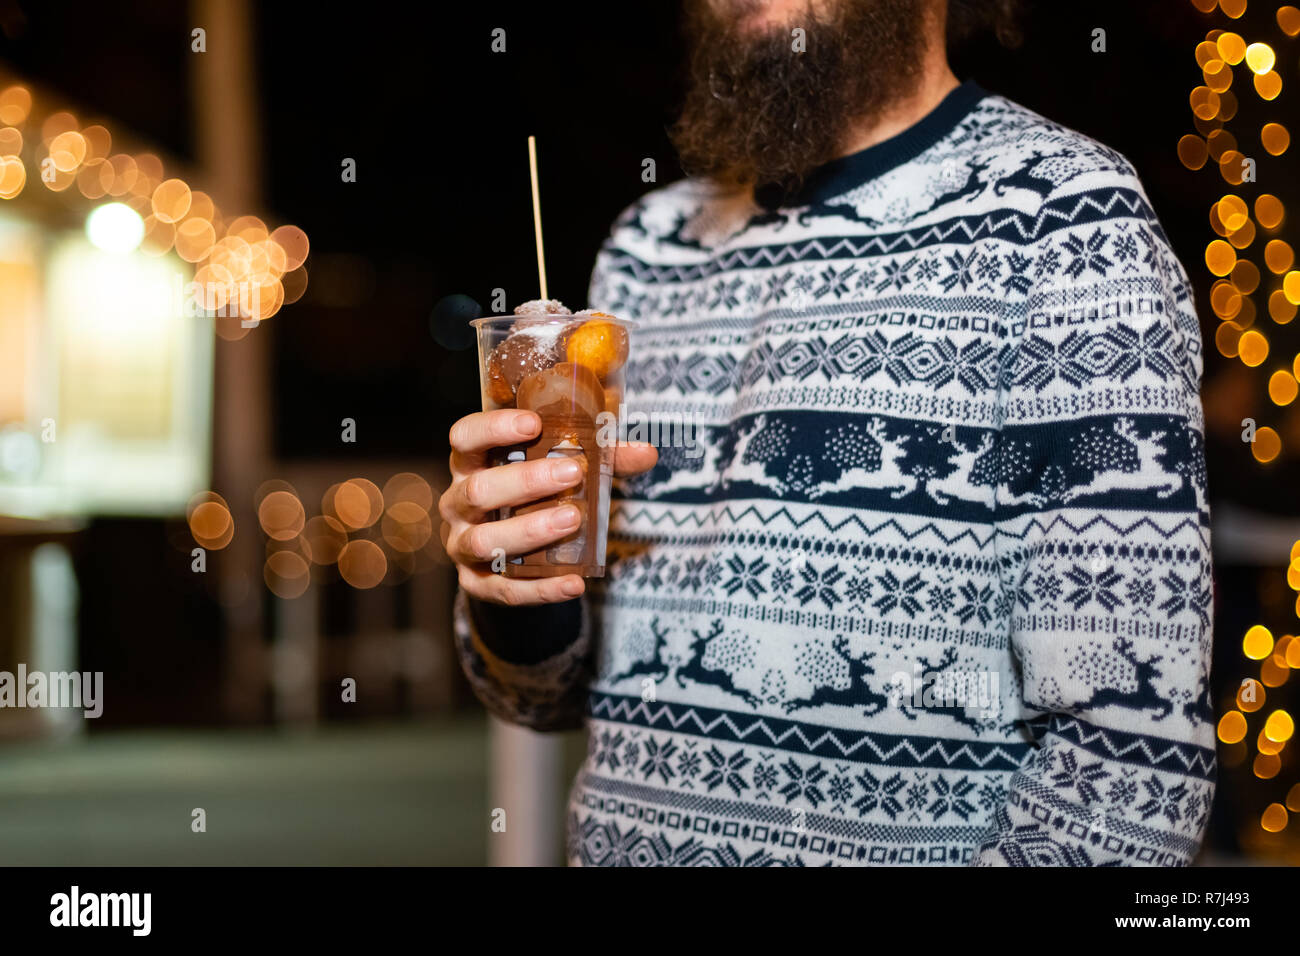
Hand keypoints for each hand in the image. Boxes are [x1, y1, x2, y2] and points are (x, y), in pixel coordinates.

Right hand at [439, 408, 657, 604]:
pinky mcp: (475, 583)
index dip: (493, 428)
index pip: (465, 437)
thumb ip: (601, 458)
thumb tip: (647, 453)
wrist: (510, 552)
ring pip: (485, 542)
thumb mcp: (560, 468)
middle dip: (525, 482)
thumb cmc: (533, 495)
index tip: (533, 424)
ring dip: (530, 531)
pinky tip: (574, 582)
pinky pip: (504, 590)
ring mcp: (462, 545)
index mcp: (470, 463)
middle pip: (479, 490)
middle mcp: (457, 502)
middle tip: (572, 472)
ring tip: (573, 519)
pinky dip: (541, 589)